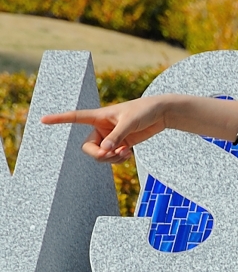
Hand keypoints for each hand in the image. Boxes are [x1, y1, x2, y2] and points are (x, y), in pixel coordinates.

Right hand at [41, 96, 171, 163]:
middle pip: (88, 148)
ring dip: (111, 159)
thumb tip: (104, 151)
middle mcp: (101, 128)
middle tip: (112, 154)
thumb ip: (117, 136)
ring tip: (126, 152)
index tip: (42, 120)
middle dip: (98, 155)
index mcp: (99, 116)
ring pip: (101, 156)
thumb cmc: (144, 111)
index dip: (59, 119)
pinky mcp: (120, 145)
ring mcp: (110, 138)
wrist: (161, 114)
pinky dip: (118, 159)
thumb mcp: (130, 123)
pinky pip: (112, 158)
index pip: (75, 117)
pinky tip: (129, 154)